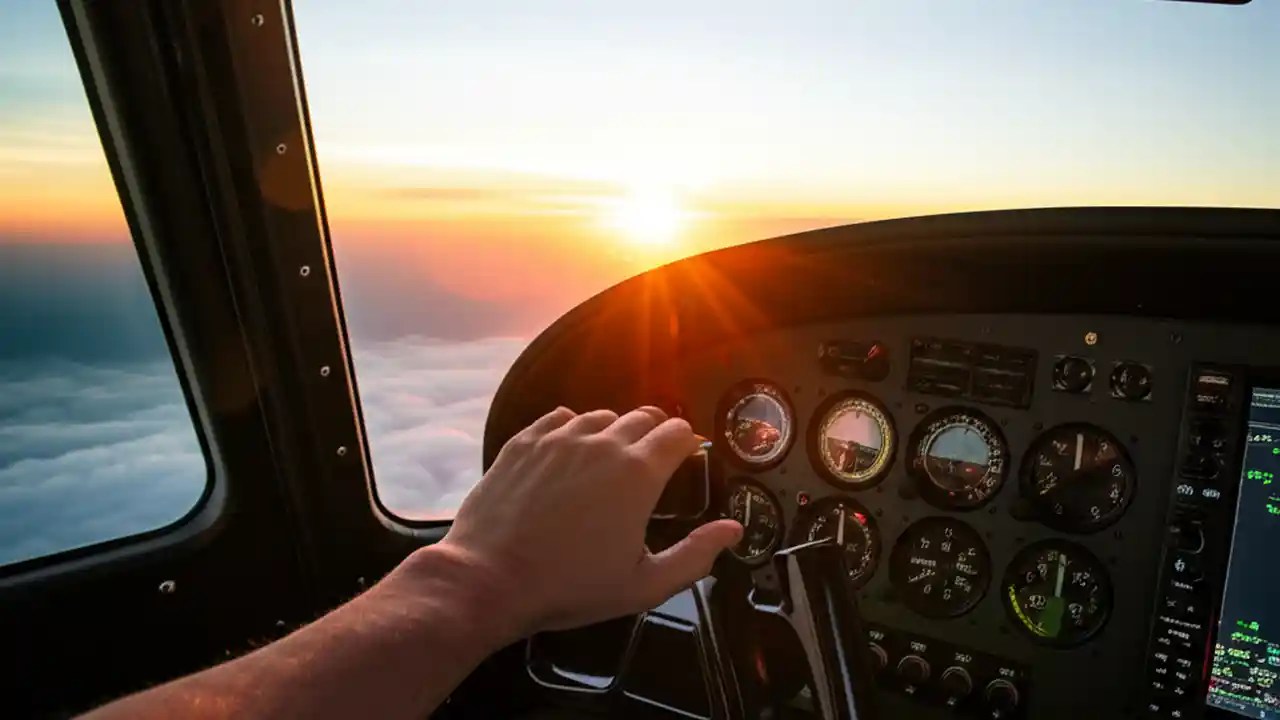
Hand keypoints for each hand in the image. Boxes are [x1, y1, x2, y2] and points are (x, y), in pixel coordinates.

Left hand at [436, 406, 742, 637]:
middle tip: (654, 462)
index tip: (686, 461)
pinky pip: (560, 418)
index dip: (689, 445)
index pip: (679, 433)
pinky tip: (570, 452)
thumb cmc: (568, 586)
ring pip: (602, 416)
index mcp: (638, 473)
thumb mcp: (644, 585)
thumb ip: (696, 555)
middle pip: (644, 417)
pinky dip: (573, 429)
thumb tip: (731, 530)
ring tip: (610, 460)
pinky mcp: (524, 441)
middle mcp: (602, 443)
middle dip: (657, 434)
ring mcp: (559, 437)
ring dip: (615, 432)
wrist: (489, 578)